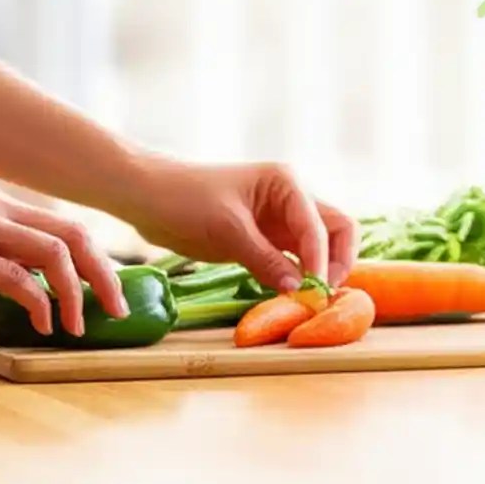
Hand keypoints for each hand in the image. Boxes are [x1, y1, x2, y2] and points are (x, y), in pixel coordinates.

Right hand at [0, 190, 127, 334]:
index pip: (64, 229)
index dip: (93, 259)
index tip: (107, 291)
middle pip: (75, 235)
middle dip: (104, 273)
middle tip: (116, 308)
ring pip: (54, 252)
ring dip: (76, 291)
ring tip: (79, 324)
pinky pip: (15, 277)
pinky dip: (37, 302)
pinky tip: (42, 324)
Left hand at [122, 158, 358, 289]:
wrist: (147, 196)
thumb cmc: (184, 199)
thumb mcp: (227, 230)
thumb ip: (265, 259)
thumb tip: (299, 289)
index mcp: (287, 183)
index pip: (322, 225)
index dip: (322, 259)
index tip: (315, 291)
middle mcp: (291, 198)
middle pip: (335, 230)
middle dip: (337, 261)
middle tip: (324, 294)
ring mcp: (279, 220)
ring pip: (318, 247)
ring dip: (320, 271)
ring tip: (311, 300)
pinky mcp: (265, 239)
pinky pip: (293, 259)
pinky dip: (297, 276)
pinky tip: (292, 295)